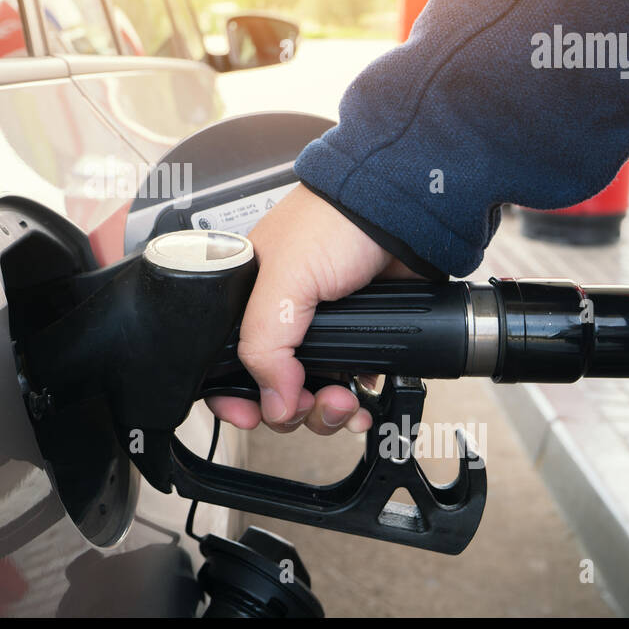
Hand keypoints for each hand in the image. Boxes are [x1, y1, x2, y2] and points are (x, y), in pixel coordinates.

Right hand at [206, 184, 418, 434]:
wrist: (403, 212)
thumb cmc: (337, 221)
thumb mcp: (285, 278)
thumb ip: (265, 343)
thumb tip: (273, 402)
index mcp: (249, 299)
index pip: (225, 362)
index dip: (233, 397)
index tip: (251, 416)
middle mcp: (282, 318)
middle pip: (271, 389)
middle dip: (293, 409)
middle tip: (313, 405)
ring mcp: (322, 330)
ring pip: (311, 394)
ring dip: (326, 412)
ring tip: (345, 403)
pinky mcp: (359, 336)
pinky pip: (349, 386)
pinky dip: (355, 401)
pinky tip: (363, 398)